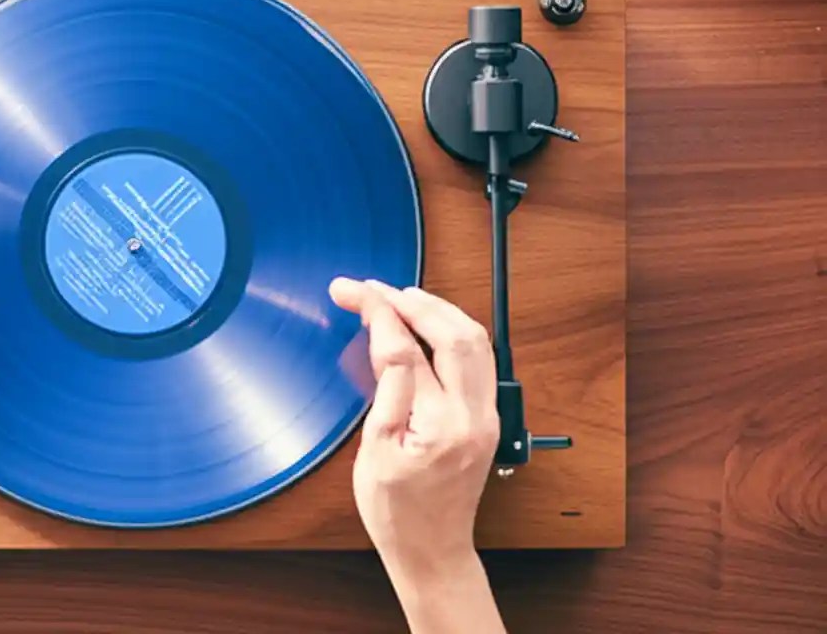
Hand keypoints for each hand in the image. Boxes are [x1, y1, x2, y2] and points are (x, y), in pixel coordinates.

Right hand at [330, 278, 498, 578]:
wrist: (432, 551)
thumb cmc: (398, 513)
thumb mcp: (375, 453)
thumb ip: (387, 390)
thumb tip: (388, 338)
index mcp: (441, 426)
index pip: (408, 349)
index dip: (379, 313)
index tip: (353, 291)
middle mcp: (474, 415)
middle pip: (456, 333)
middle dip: (413, 301)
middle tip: (374, 288)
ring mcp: (486, 414)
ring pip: (475, 340)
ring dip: (438, 311)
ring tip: (399, 297)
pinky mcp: (485, 416)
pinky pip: (477, 358)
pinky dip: (451, 331)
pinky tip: (425, 325)